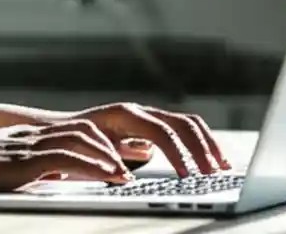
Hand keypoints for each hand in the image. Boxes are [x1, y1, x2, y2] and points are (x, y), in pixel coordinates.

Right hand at [0, 119, 133, 199]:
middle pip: (82, 130)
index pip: (70, 130)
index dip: (98, 141)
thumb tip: (44, 183)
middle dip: (110, 147)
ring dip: (107, 158)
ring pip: (80, 140)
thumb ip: (21, 172)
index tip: (116, 157)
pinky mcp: (22, 162)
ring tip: (124, 176)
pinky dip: (92, 167)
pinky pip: (65, 158)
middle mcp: (29, 136)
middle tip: (128, 165)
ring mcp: (26, 146)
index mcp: (24, 137)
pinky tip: (106, 177)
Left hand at [64, 102, 231, 176]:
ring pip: (188, 124)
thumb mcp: (88, 149)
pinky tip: (211, 160)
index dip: (178, 154)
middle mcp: (141, 112)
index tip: (188, 175)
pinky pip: (183, 130)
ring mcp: (149, 116)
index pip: (162, 132)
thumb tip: (128, 173)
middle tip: (215, 173)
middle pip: (183, 124)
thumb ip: (109, 158)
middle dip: (202, 148)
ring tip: (222, 166)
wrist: (63, 128)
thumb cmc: (74, 141)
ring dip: (207, 144)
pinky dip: (200, 143)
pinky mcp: (153, 126)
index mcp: (127, 115)